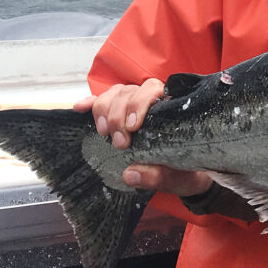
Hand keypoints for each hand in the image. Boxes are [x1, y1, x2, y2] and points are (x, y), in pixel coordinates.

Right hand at [74, 80, 212, 196]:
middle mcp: (152, 103)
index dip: (139, 103)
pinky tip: (79, 109)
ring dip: (105, 111)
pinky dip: (91, 103)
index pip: (153, 89)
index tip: (133, 127)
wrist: (188, 178)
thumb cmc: (187, 172)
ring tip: (104, 134)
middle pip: (129, 91)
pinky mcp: (119, 118)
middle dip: (118, 115)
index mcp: (171, 110)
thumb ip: (160, 176)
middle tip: (120, 143)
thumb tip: (130, 175)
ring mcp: (134, 108)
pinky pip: (103, 103)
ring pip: (115, 93)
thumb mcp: (180, 178)